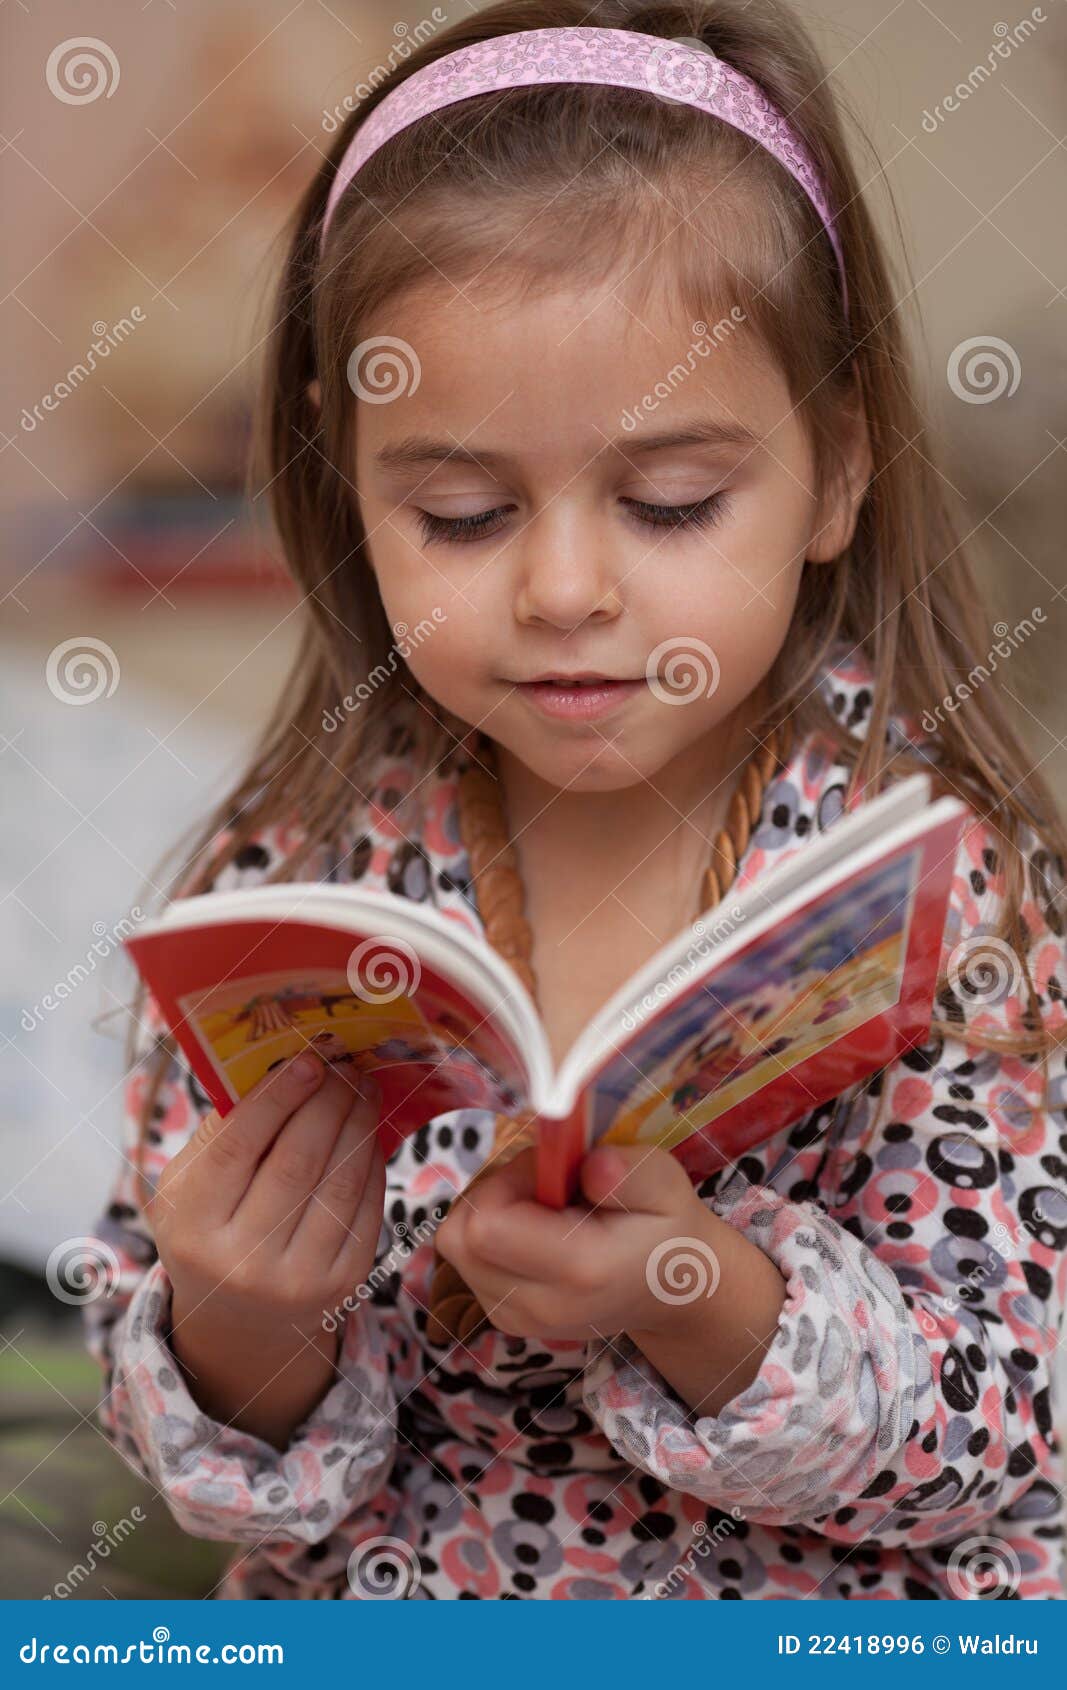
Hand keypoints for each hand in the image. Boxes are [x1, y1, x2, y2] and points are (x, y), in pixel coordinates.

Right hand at [148, 1051, 386, 1347]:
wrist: (241, 1325)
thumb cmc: (210, 1231)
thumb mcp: (187, 1190)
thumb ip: (219, 1132)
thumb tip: (273, 1065)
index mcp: (192, 1227)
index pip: (239, 1146)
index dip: (278, 1096)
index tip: (309, 1057)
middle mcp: (243, 1261)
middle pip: (298, 1159)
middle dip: (328, 1100)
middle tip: (344, 1061)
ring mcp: (298, 1279)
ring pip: (340, 1180)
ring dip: (359, 1122)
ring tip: (362, 1085)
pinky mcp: (344, 1285)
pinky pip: (366, 1207)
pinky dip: (372, 1161)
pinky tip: (369, 1130)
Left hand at [434, 1142, 724, 1342]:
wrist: (671, 1291)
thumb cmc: (665, 1226)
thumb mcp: (665, 1184)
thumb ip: (631, 1173)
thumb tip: (591, 1166)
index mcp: (579, 1270)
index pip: (484, 1226)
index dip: (504, 1182)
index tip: (547, 1171)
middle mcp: (539, 1307)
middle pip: (458, 1238)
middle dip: (490, 1194)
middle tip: (542, 1186)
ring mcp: (518, 1321)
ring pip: (456, 1248)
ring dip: (489, 1214)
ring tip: (543, 1211)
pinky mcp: (505, 1320)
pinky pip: (467, 1263)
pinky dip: (490, 1239)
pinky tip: (536, 1235)